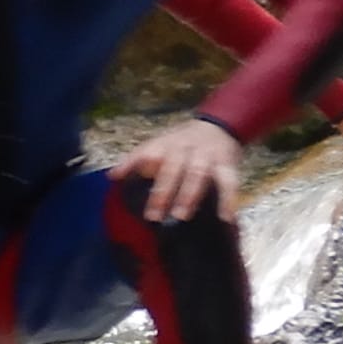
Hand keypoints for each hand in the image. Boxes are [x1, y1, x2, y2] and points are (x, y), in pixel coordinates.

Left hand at [125, 118, 245, 223]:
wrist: (219, 125)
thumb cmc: (181, 142)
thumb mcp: (157, 144)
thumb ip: (135, 160)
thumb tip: (113, 176)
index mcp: (166, 144)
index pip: (149, 153)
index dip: (135, 165)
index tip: (123, 182)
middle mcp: (186, 148)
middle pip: (173, 168)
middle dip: (163, 191)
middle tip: (153, 216)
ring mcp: (208, 156)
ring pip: (199, 174)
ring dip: (190, 195)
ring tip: (182, 216)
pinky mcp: (228, 165)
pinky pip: (229, 182)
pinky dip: (228, 199)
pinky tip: (226, 217)